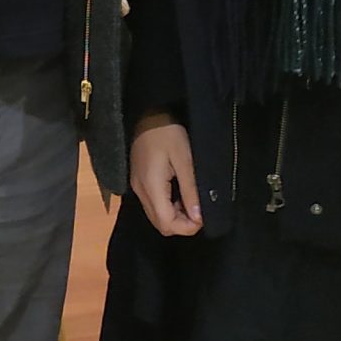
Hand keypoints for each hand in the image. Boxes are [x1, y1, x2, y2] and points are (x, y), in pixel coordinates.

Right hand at [128, 110, 201, 236]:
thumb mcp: (185, 159)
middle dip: (182, 224)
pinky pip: (153, 205)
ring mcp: (137, 186)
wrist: (148, 113)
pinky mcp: (138, 181)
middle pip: (160, 224)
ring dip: (175, 216)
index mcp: (151, 186)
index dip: (187, 227)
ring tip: (190, 199)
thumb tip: (198, 217)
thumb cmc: (169, 132)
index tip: (203, 215)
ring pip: (156, 216)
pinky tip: (178, 192)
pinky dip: (167, 206)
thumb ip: (190, 190)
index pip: (167, 223)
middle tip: (198, 208)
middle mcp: (140, 191)